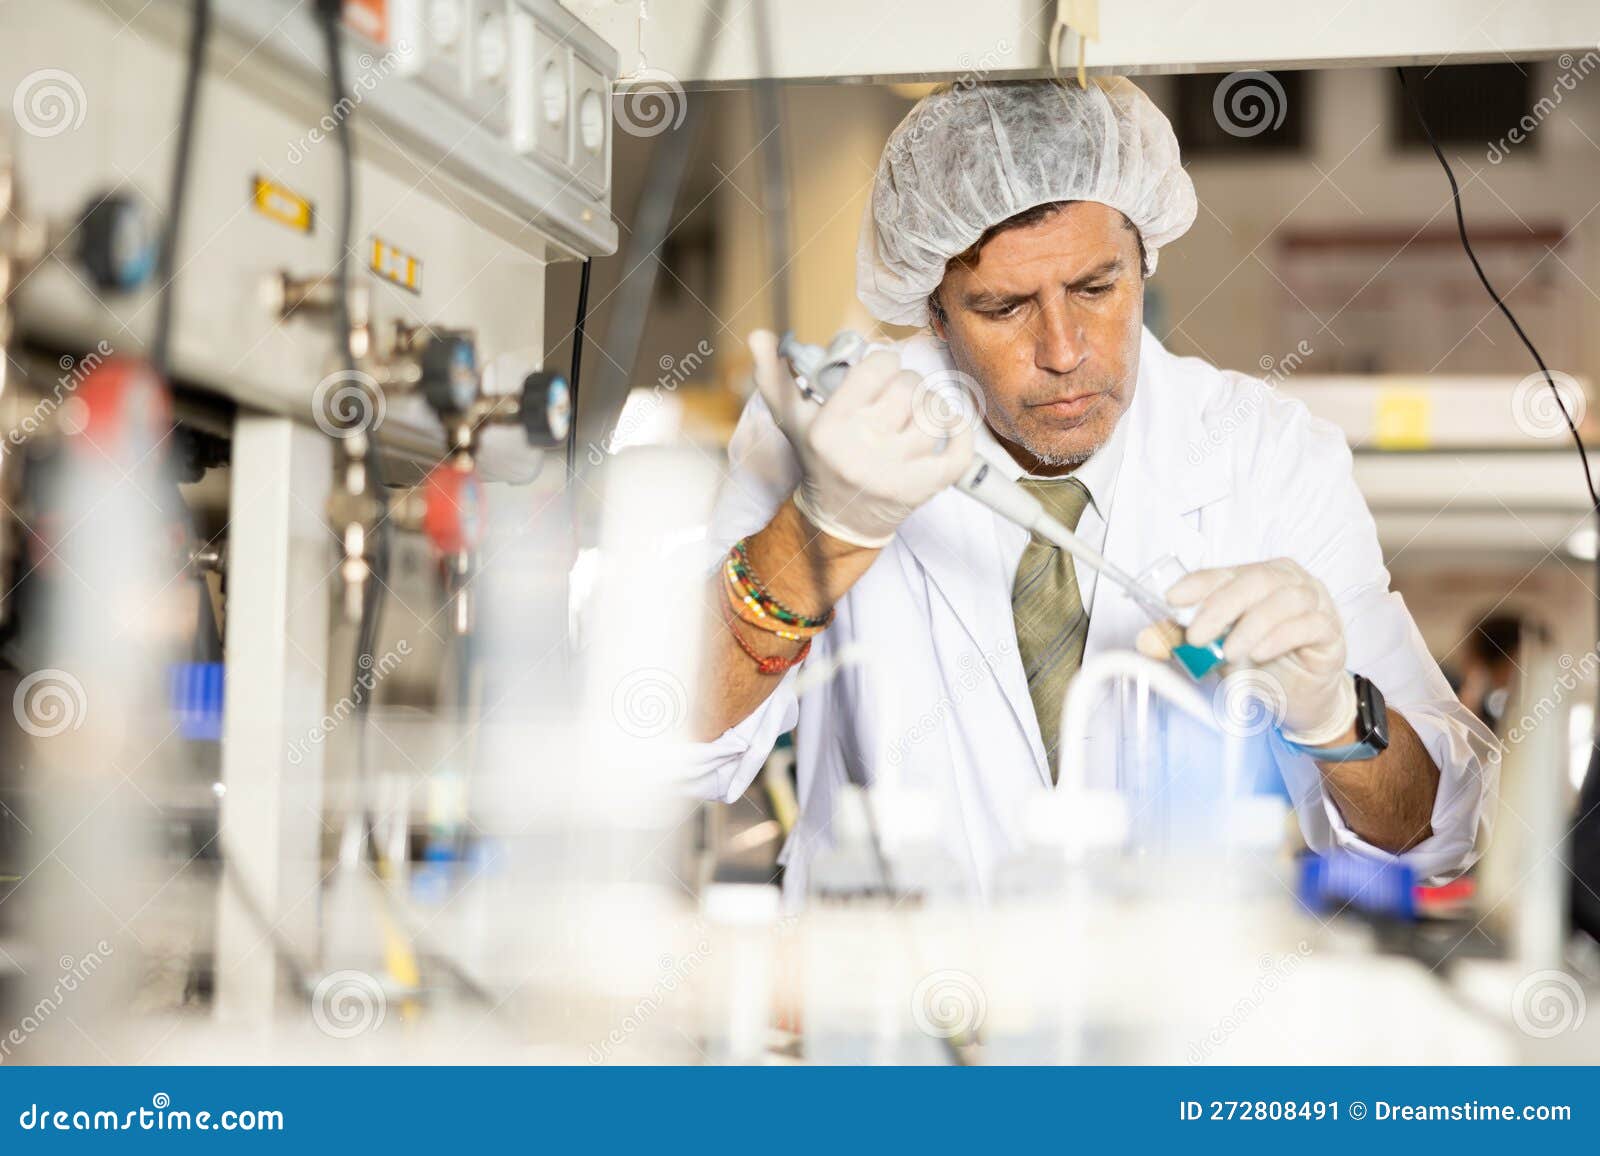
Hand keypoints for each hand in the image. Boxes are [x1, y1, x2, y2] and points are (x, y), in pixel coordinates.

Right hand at [748, 329, 973, 548]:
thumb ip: (773, 375)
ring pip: (935, 415)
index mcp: (831, 427)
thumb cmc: (817, 459)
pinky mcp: (922, 490)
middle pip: (910, 387)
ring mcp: (895, 472)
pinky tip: (953, 425)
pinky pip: (959, 454)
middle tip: (895, 396)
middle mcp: (863, 449)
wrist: (837, 519)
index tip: (879, 372)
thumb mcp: (791, 418)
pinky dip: (962, 434)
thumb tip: (758, 336)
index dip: (883, 362)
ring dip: (930, 407)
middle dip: (905, 384)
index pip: (878, 367)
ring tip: (915, 412)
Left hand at [1135, 558, 1356, 744]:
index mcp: (1256, 577)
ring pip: (1285, 599)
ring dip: (1251, 625)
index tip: (1172, 599)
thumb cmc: (1260, 664)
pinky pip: (1310, 624)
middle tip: (1197, 636)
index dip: (1198, 582)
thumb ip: (1182, 642)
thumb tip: (1146, 640)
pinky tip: (1260, 653)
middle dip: (1220, 606)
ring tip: (1229, 652)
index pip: (1225, 571)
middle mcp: (1288, 582)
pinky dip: (1280, 637)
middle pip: (1255, 579)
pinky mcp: (1330, 631)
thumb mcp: (1213, 651)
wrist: (1301, 698)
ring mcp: (1315, 603)